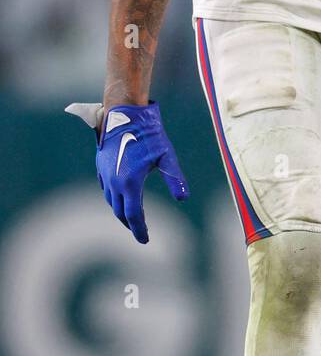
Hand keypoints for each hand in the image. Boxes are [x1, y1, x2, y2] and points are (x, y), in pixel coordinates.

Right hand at [65, 101, 188, 243]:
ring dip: (121, 212)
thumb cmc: (148, 134)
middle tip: (140, 232)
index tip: (145, 240)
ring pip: (111, 202)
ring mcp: (105, 174)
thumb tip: (184, 198)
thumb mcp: (166, 156)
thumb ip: (175, 178)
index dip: (140, 230)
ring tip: (131, 219)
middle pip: (120, 212)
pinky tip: (121, 198)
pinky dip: (114, 199)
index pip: (133, 216)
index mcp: (130, 183)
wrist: (124, 114)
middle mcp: (114, 183)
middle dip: (130, 224)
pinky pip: (106, 190)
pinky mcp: (101, 166)